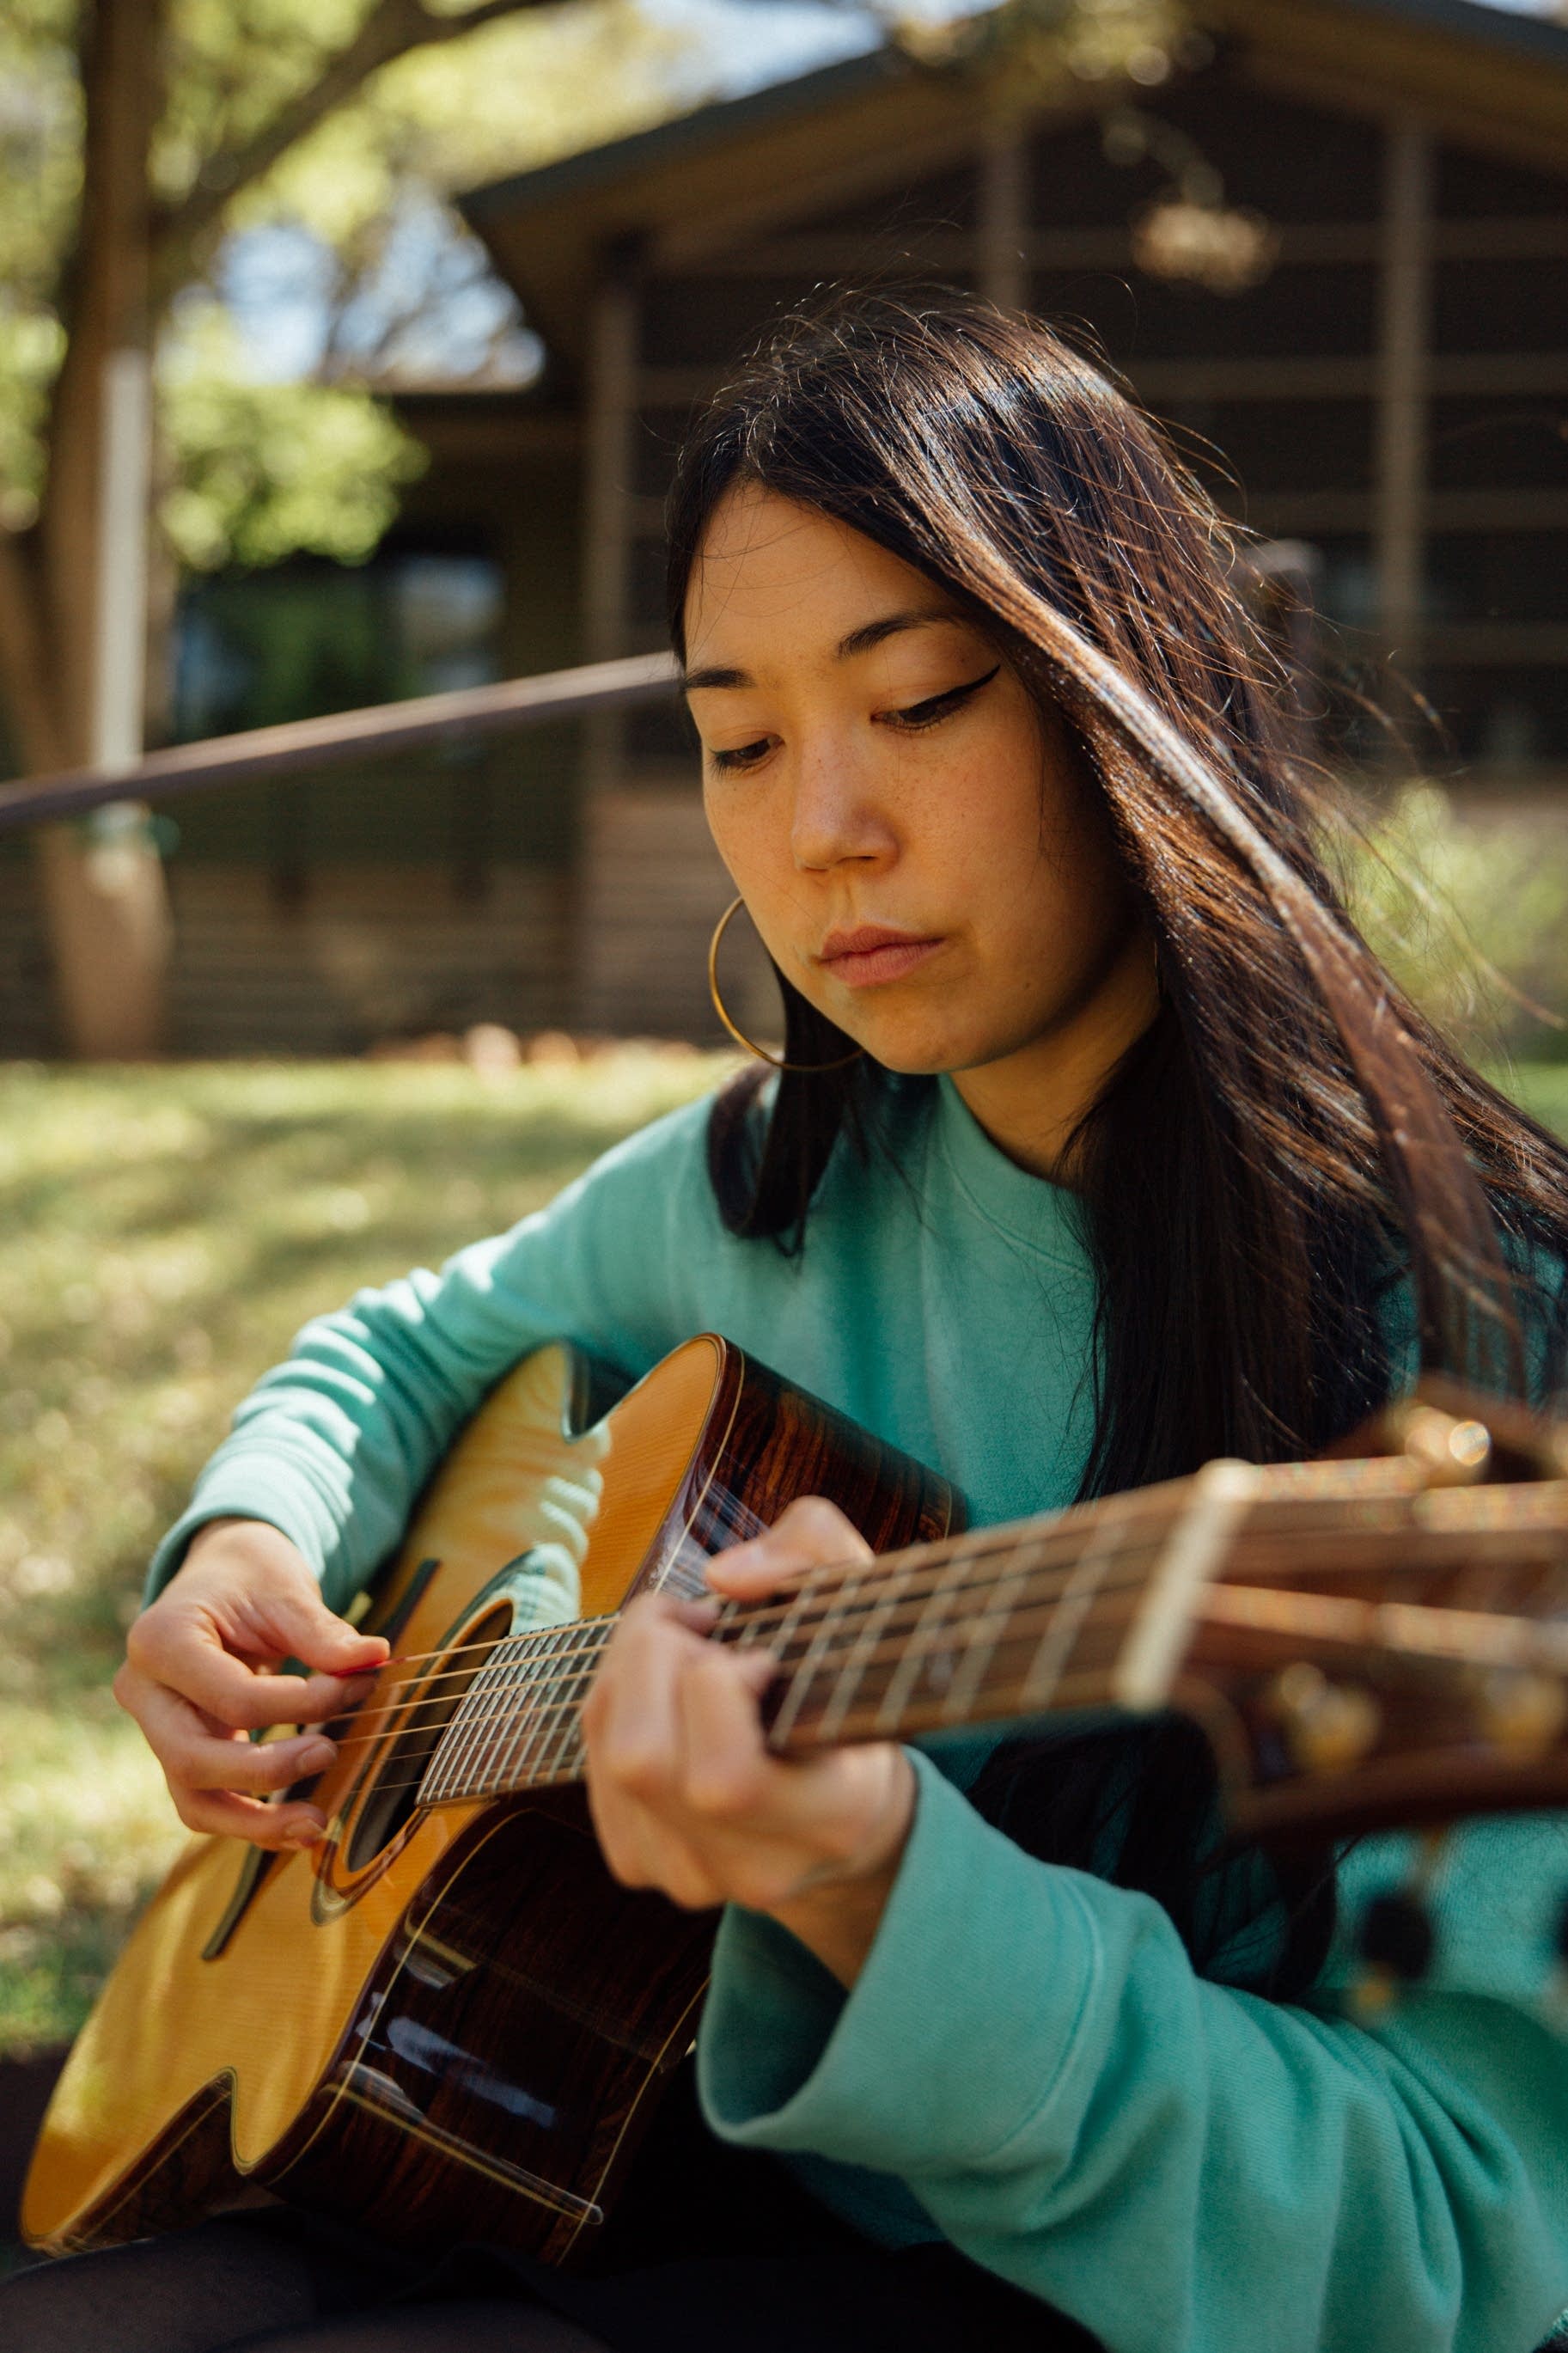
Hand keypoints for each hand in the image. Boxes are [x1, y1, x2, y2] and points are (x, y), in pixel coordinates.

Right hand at [113, 1518, 387, 1848]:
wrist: (221, 1576)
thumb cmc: (249, 1577)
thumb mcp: (284, 1589)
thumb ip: (322, 1632)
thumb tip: (373, 1658)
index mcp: (159, 1640)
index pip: (232, 1697)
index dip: (301, 1704)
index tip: (355, 1685)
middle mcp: (144, 1691)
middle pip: (193, 1760)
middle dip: (269, 1769)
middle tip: (330, 1752)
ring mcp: (156, 1729)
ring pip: (193, 1800)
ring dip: (256, 1823)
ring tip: (317, 1826)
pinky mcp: (181, 1752)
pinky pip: (208, 1802)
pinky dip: (252, 1822)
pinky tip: (300, 1829)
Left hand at [580, 1496, 915, 1986]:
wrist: (850, 1808)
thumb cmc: (855, 1684)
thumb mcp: (865, 1596)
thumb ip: (813, 1550)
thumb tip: (724, 1577)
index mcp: (833, 1819)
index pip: (727, 1781)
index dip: (719, 1689)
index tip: (759, 1655)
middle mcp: (759, 1868)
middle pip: (642, 1762)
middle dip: (651, 1660)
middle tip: (701, 1631)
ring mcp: (695, 1878)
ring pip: (608, 1758)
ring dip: (627, 1673)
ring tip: (684, 1650)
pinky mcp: (646, 1866)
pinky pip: (592, 1768)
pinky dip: (612, 1707)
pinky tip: (662, 1693)